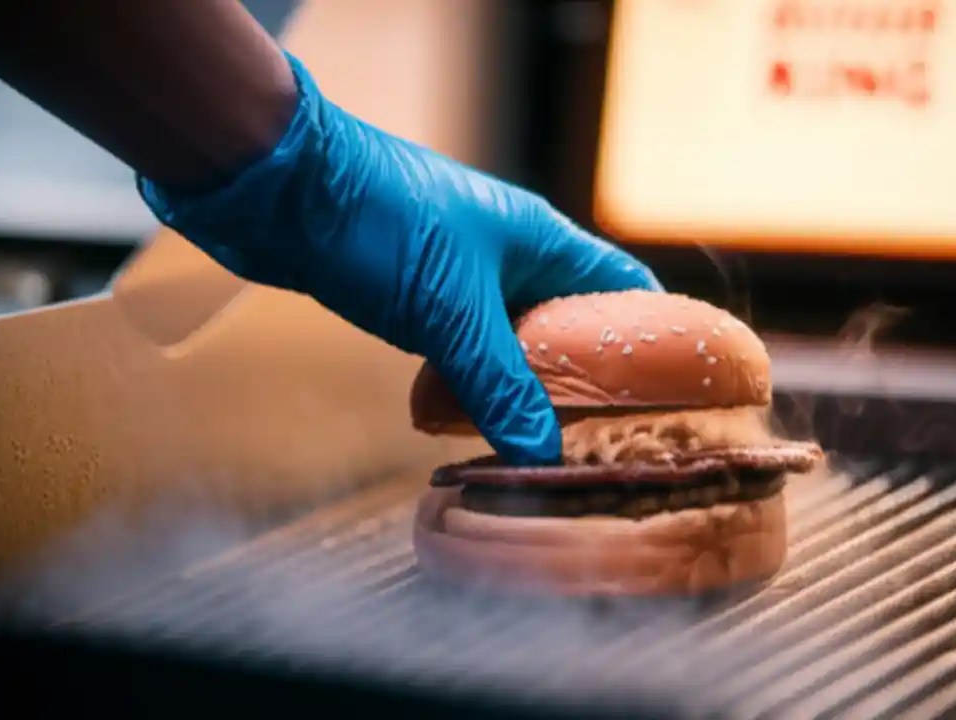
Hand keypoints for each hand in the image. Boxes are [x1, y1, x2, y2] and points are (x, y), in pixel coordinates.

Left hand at [138, 51, 661, 464]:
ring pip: (510, 343)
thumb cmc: (380, 224)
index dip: (655, 338)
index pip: (625, 288)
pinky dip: (462, 382)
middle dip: (582, 382)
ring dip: (516, 388)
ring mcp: (463, 275)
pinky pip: (459, 347)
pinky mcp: (417, 294)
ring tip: (532, 447)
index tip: (676, 398)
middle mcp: (511, 256)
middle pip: (570, 324)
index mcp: (541, 240)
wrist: (280, 189)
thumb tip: (542, 457)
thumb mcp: (452, 312)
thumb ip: (501, 385)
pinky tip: (454, 420)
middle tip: (598, 445)